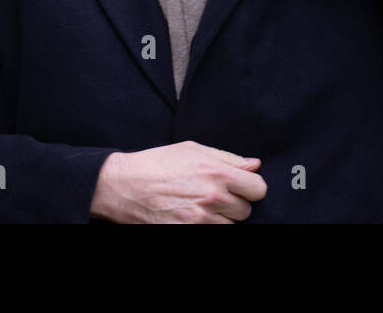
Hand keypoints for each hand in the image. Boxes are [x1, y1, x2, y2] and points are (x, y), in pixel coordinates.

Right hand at [89, 141, 266, 222]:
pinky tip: (194, 216)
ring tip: (201, 206)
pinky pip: (214, 233)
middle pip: (246, 210)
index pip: (258, 189)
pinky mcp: (189, 233)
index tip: (241, 186)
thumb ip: (227, 158)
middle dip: (235, 203)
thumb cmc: (156, 164)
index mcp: (216, 172)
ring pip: (231, 226)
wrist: (124, 186)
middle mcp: (213, 197)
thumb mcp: (192, 150)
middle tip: (215, 195)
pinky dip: (208, 226)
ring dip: (221, 218)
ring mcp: (201, 220)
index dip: (250, 187)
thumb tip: (254, 165)